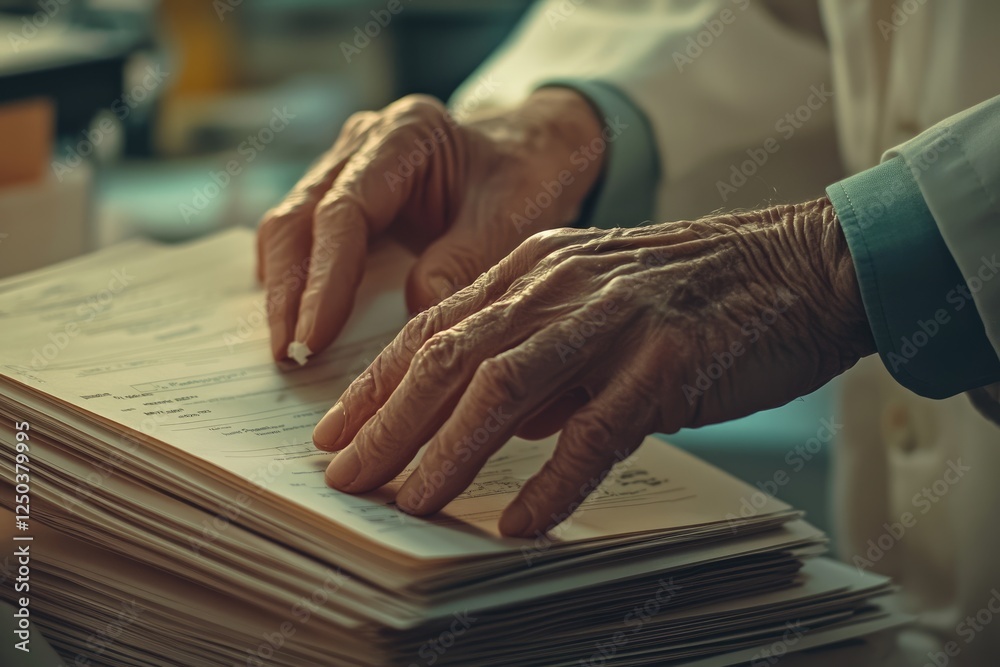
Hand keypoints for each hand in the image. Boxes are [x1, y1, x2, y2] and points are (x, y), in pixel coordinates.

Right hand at [256, 88, 604, 361]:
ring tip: (287, 351)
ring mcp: (345, 166)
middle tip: (288, 356)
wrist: (532, 154)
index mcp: (406, 134)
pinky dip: (295, 280)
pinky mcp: (341, 195)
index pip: (344, 211)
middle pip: (299, 218)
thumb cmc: (525, 179)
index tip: (312, 338)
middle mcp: (363, 143)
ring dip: (282, 290)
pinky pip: (302, 238)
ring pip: (289, 228)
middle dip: (287, 292)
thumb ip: (464, 262)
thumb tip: (414, 313)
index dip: (324, 279)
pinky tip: (295, 323)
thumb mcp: (513, 218)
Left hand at [312, 197, 874, 536]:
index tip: (335, 433)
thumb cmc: (695, 294)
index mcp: (535, 267)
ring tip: (409, 501)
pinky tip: (520, 523)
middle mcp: (561, 284)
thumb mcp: (595, 305)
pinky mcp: (668, 359)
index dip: (376, 384)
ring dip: (448, 450)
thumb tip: (487, 422)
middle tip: (345, 478)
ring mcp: (614, 317)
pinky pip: (596, 430)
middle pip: (451, 356)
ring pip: (505, 386)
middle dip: (388, 423)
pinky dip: (553, 481)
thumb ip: (537, 357)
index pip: (433, 327)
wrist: (801, 265)